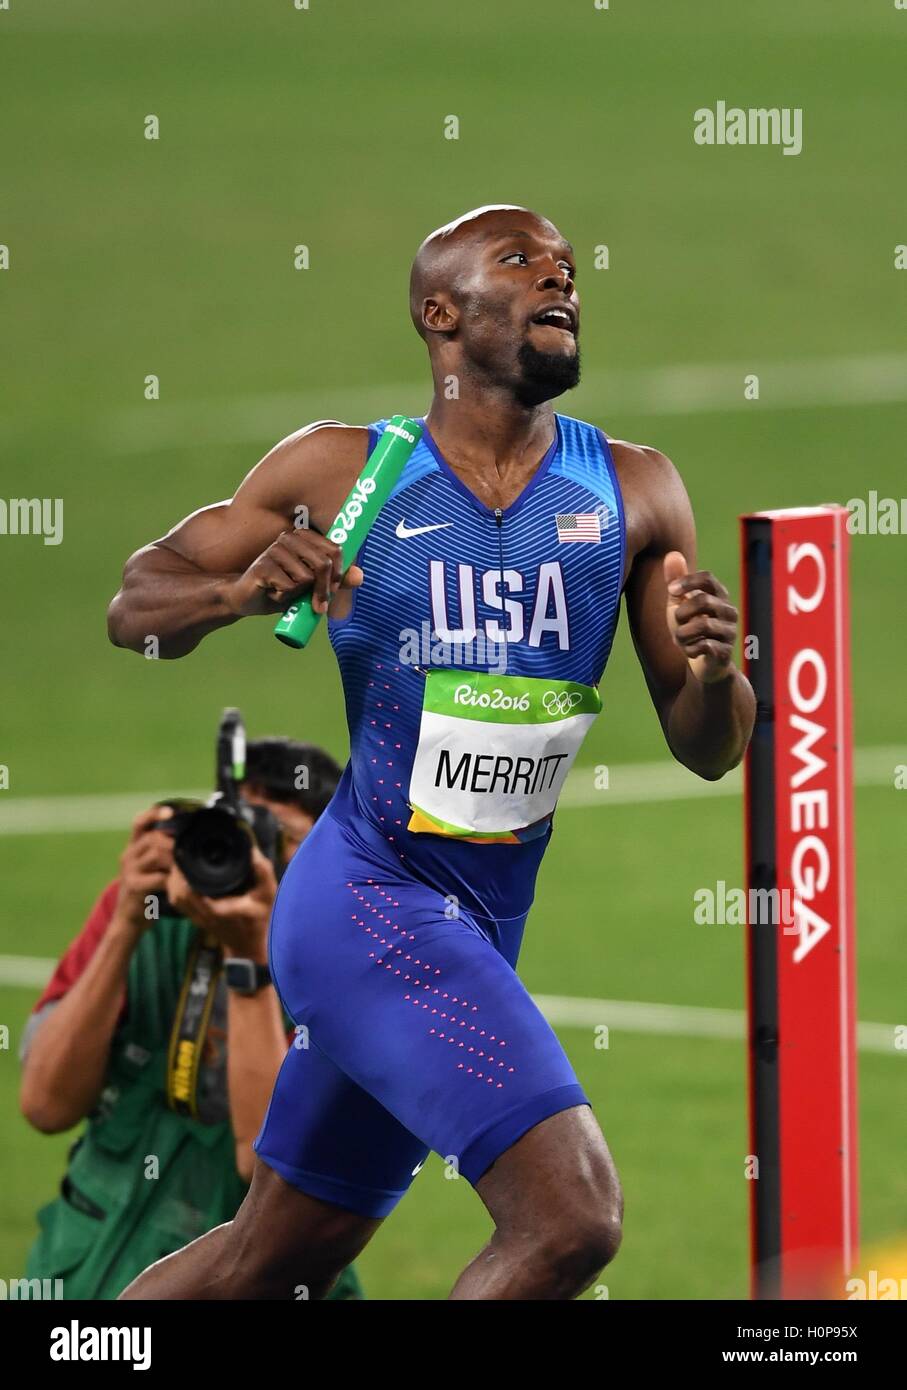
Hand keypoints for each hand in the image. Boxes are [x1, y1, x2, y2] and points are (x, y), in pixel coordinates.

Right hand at [114, 806, 175, 931]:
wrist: (129, 918)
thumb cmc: (148, 890)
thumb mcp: (152, 868)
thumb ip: (164, 853)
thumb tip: (190, 838)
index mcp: (134, 847)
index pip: (139, 822)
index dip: (154, 814)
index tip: (170, 811)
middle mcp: (128, 855)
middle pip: (154, 838)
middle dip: (174, 844)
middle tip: (187, 855)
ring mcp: (129, 870)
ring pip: (156, 853)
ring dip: (175, 860)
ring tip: (185, 869)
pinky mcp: (133, 886)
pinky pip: (158, 877)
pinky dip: (172, 880)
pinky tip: (178, 884)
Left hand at [164, 847, 277, 957]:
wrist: (249, 944)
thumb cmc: (259, 917)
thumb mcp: (268, 894)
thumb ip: (263, 873)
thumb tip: (252, 851)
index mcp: (226, 910)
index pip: (202, 900)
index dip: (190, 883)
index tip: (187, 861)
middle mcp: (208, 915)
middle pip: (182, 896)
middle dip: (178, 873)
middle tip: (183, 852)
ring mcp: (199, 918)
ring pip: (176, 898)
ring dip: (174, 879)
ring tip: (181, 860)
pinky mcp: (194, 918)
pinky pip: (177, 902)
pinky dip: (174, 887)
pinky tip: (179, 874)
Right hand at [225, 528, 363, 617]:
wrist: (247, 599)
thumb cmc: (282, 590)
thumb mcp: (313, 587)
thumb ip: (336, 581)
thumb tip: (360, 576)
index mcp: (305, 537)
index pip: (335, 551)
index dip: (338, 576)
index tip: (330, 592)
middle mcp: (290, 537)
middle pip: (324, 563)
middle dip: (324, 590)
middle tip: (316, 605)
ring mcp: (275, 549)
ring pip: (306, 577)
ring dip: (299, 595)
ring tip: (284, 592)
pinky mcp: (263, 565)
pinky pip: (289, 587)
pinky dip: (284, 598)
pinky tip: (272, 593)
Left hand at [664, 552, 738, 684]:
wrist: (704, 663)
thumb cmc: (691, 627)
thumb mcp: (679, 603)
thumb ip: (676, 580)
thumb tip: (672, 553)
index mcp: (718, 596)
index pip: (708, 578)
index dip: (687, 581)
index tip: (671, 591)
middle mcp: (729, 611)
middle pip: (703, 600)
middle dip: (681, 613)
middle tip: (676, 623)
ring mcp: (730, 631)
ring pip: (703, 625)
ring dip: (682, 634)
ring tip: (680, 639)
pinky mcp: (726, 652)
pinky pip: (705, 646)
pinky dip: (690, 649)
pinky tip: (690, 651)